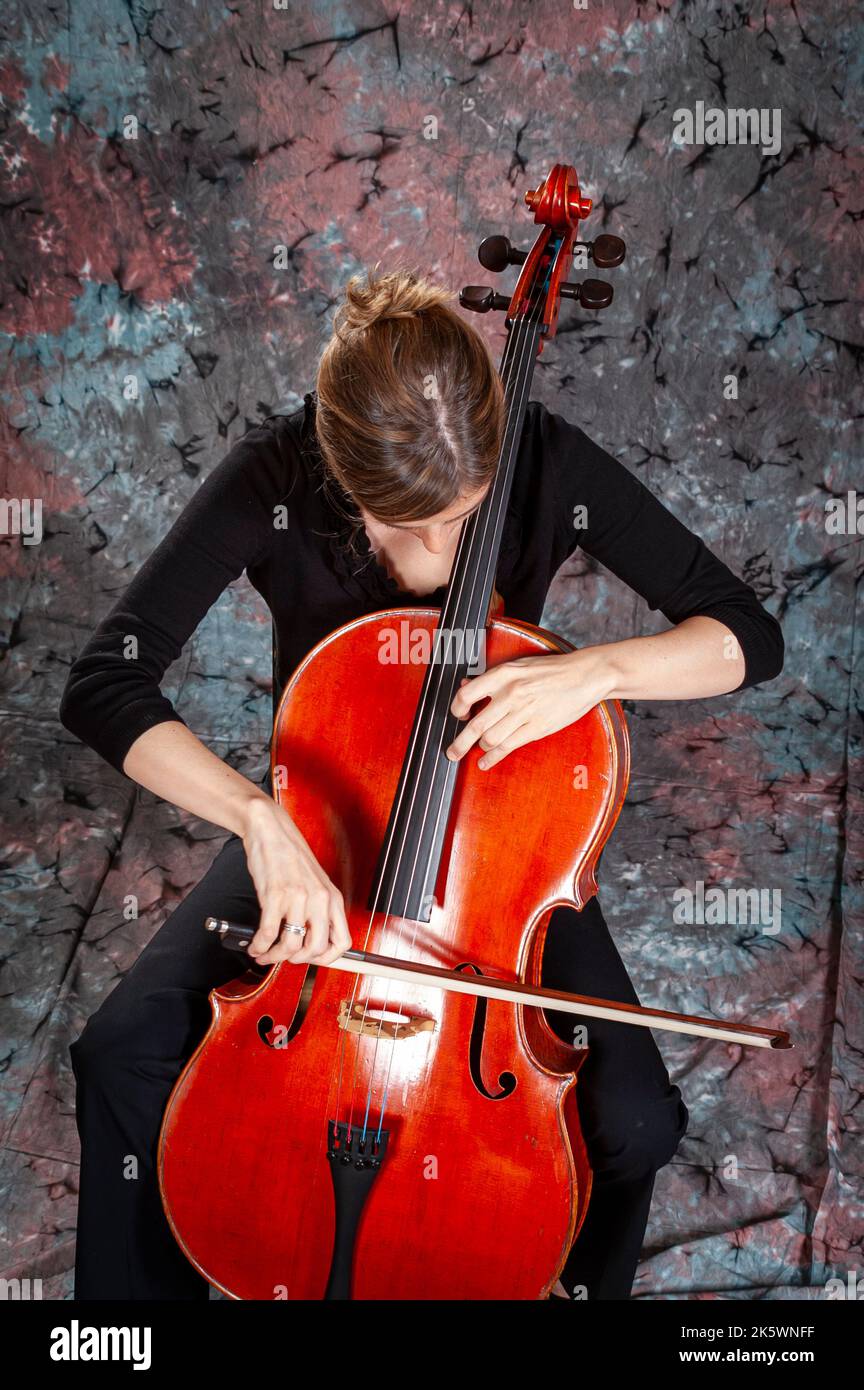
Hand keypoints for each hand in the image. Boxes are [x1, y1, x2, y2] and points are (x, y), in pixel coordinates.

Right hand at [240, 797, 351, 966]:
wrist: (271, 830)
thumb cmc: (290, 856)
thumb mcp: (315, 883)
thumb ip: (318, 910)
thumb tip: (309, 941)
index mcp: (332, 898)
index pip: (343, 942)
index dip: (327, 958)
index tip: (311, 959)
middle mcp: (319, 899)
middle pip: (315, 949)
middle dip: (296, 960)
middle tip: (284, 958)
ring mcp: (298, 898)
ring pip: (290, 946)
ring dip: (274, 956)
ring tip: (264, 954)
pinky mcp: (275, 895)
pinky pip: (267, 933)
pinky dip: (259, 946)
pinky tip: (255, 945)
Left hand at [445, 648, 615, 769]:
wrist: (584, 675)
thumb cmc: (552, 669)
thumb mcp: (519, 665)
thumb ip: (492, 677)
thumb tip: (467, 685)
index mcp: (504, 674)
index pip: (467, 694)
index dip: (456, 708)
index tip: (457, 715)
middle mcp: (511, 693)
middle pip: (476, 724)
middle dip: (460, 743)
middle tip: (451, 752)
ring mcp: (524, 712)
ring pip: (490, 738)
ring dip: (481, 748)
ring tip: (478, 750)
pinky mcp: (537, 727)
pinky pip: (508, 747)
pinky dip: (493, 757)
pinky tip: (486, 762)